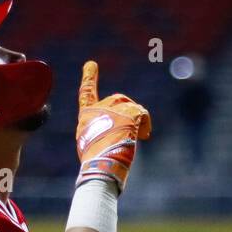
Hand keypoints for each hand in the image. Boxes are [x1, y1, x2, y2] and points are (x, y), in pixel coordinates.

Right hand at [75, 60, 151, 190]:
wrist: (102, 167)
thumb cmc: (98, 162)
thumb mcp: (93, 145)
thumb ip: (102, 132)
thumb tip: (120, 134)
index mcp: (86, 118)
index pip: (86, 94)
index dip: (89, 78)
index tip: (91, 64)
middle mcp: (96, 110)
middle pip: (117, 100)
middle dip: (129, 113)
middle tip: (137, 131)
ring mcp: (111, 111)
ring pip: (131, 107)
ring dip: (138, 121)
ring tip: (141, 136)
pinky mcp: (126, 115)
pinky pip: (141, 113)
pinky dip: (145, 124)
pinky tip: (145, 136)